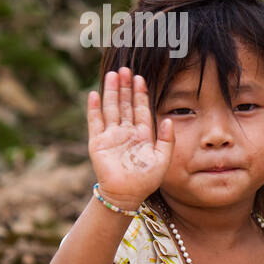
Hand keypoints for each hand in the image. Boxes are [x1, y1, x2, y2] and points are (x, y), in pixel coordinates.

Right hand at [88, 67, 174, 207]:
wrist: (127, 194)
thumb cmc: (147, 179)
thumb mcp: (163, 158)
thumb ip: (167, 139)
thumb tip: (168, 120)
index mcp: (142, 135)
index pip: (140, 109)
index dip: (140, 94)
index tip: (140, 78)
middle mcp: (126, 132)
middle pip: (125, 104)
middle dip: (125, 87)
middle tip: (125, 69)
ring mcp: (111, 136)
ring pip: (111, 108)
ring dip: (112, 92)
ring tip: (112, 74)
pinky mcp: (97, 142)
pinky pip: (95, 121)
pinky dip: (94, 108)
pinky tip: (95, 94)